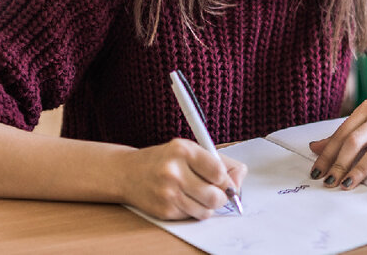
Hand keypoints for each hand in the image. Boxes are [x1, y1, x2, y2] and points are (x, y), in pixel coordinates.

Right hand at [118, 138, 246, 220]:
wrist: (128, 173)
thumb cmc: (165, 159)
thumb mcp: (190, 149)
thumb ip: (218, 162)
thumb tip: (238, 182)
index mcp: (183, 150)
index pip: (218, 171)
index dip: (226, 179)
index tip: (224, 180)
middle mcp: (174, 171)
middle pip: (215, 196)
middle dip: (222, 197)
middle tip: (218, 193)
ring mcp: (167, 193)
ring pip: (206, 211)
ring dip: (208, 206)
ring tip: (199, 195)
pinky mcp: (164, 210)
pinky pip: (191, 217)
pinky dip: (194, 210)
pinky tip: (184, 199)